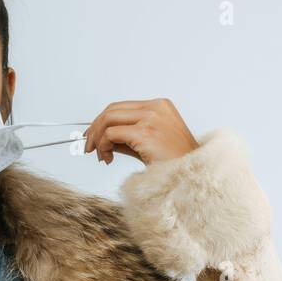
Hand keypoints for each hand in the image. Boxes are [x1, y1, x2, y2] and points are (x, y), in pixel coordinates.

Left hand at [82, 98, 198, 165]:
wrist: (193, 175)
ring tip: (99, 155)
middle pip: (112, 110)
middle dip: (95, 129)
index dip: (102, 120)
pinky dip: (103, 146)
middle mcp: (155, 108)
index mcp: (159, 106)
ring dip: (97, 139)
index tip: (93, 135)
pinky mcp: (145, 133)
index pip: (121, 107)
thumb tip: (103, 139)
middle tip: (88, 147)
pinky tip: (106, 158)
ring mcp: (151, 118)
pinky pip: (111, 134)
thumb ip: (127, 137)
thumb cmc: (176, 162)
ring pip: (108, 120)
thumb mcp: (149, 144)